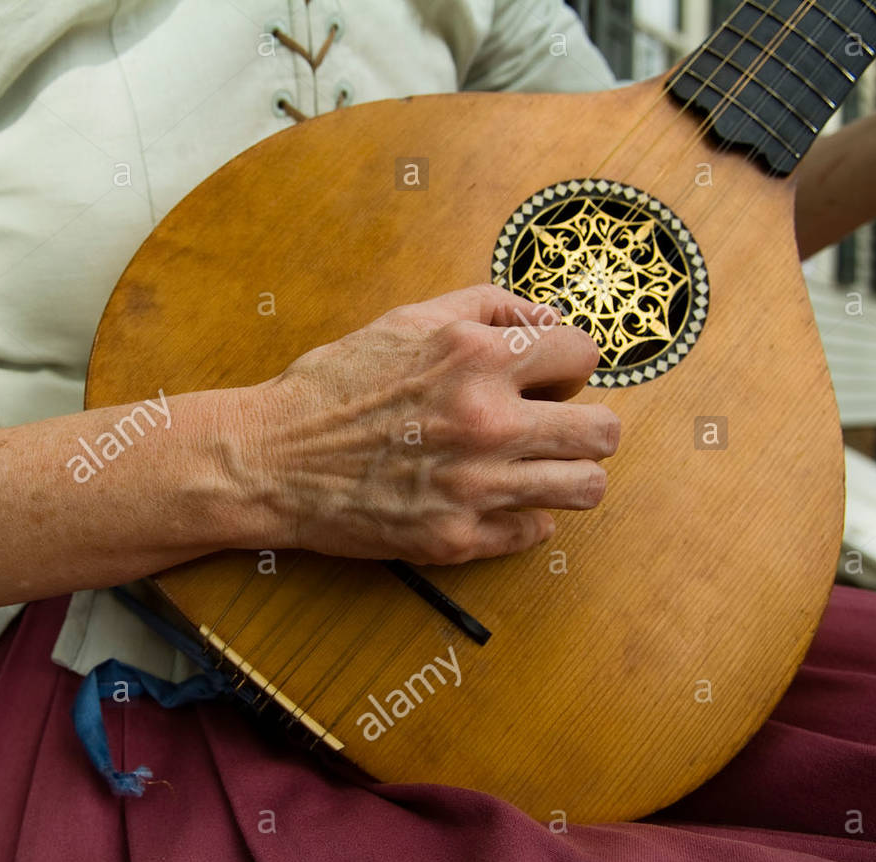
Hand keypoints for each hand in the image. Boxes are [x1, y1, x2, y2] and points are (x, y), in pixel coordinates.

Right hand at [236, 284, 619, 564]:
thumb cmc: (332, 387)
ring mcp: (474, 487)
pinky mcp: (456, 538)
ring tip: (537, 467)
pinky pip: (535, 531)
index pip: (584, 354)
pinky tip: (492, 499)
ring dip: (569, 474)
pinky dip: (523, 515)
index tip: (550, 378)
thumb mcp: (407, 320)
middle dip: (587, 424)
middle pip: (604, 431)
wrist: (271, 459)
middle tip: (554, 427)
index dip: (569, 364)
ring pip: (585, 488)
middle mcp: (486, 424)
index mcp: (476, 359)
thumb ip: (486, 307)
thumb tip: (549, 318)